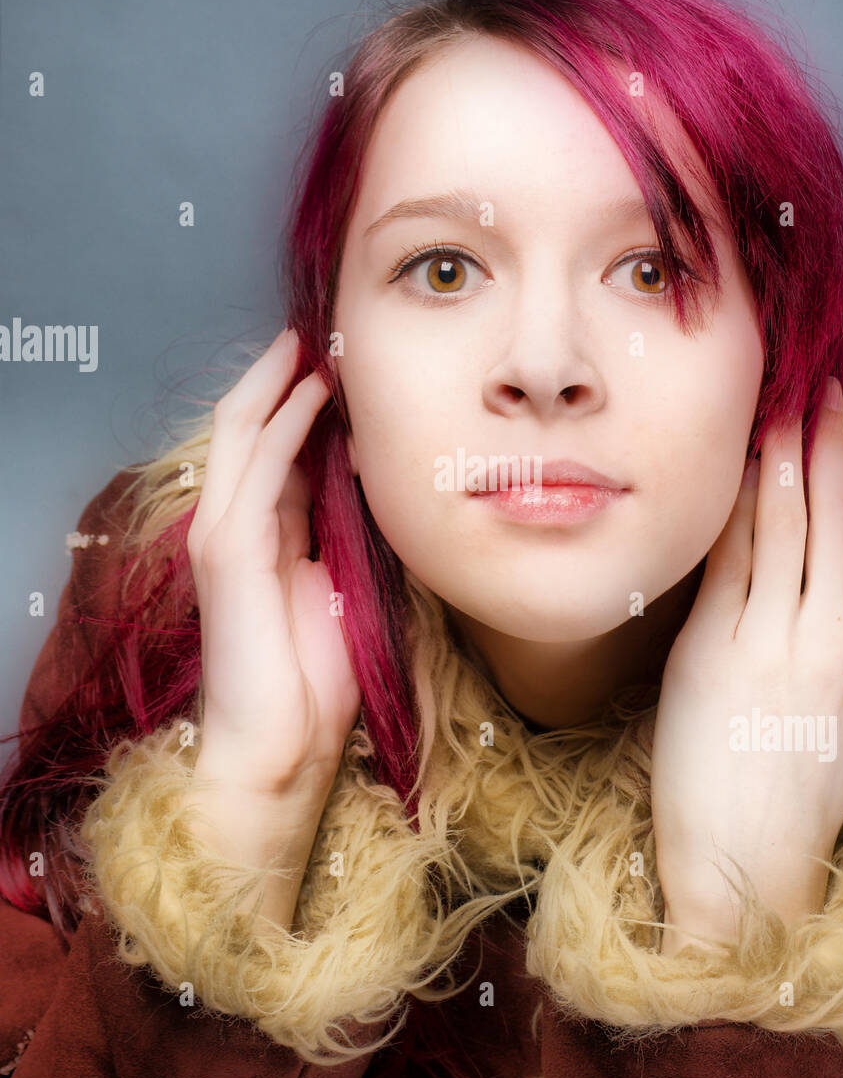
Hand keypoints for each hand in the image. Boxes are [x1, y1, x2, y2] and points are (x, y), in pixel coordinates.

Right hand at [184, 328, 361, 926]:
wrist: (283, 747)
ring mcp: (224, 533)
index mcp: (267, 534)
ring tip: (316, 340)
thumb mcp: (348, 587)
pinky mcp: (228, 549)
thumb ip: (353, 533)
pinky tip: (313, 389)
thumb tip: (384, 477)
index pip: (279, 448)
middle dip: (285, 376)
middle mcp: (238, 524)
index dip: (306, 402)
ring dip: (280, 383)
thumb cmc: (319, 681)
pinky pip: (258, 467)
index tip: (347, 361)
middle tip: (326, 331)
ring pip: (244, 433)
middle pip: (252, 427)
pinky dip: (285, 422)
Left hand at [650, 377, 842, 955]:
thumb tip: (841, 563)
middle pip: (831, 520)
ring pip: (783, 525)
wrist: (745, 862)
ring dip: (780, 459)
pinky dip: (732, 508)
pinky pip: (728, 557)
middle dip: (823, 447)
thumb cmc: (794, 792)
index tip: (835, 442)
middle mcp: (833, 641)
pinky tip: (729, 472)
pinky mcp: (713, 648)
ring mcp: (772, 641)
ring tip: (778, 411)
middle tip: (815, 393)